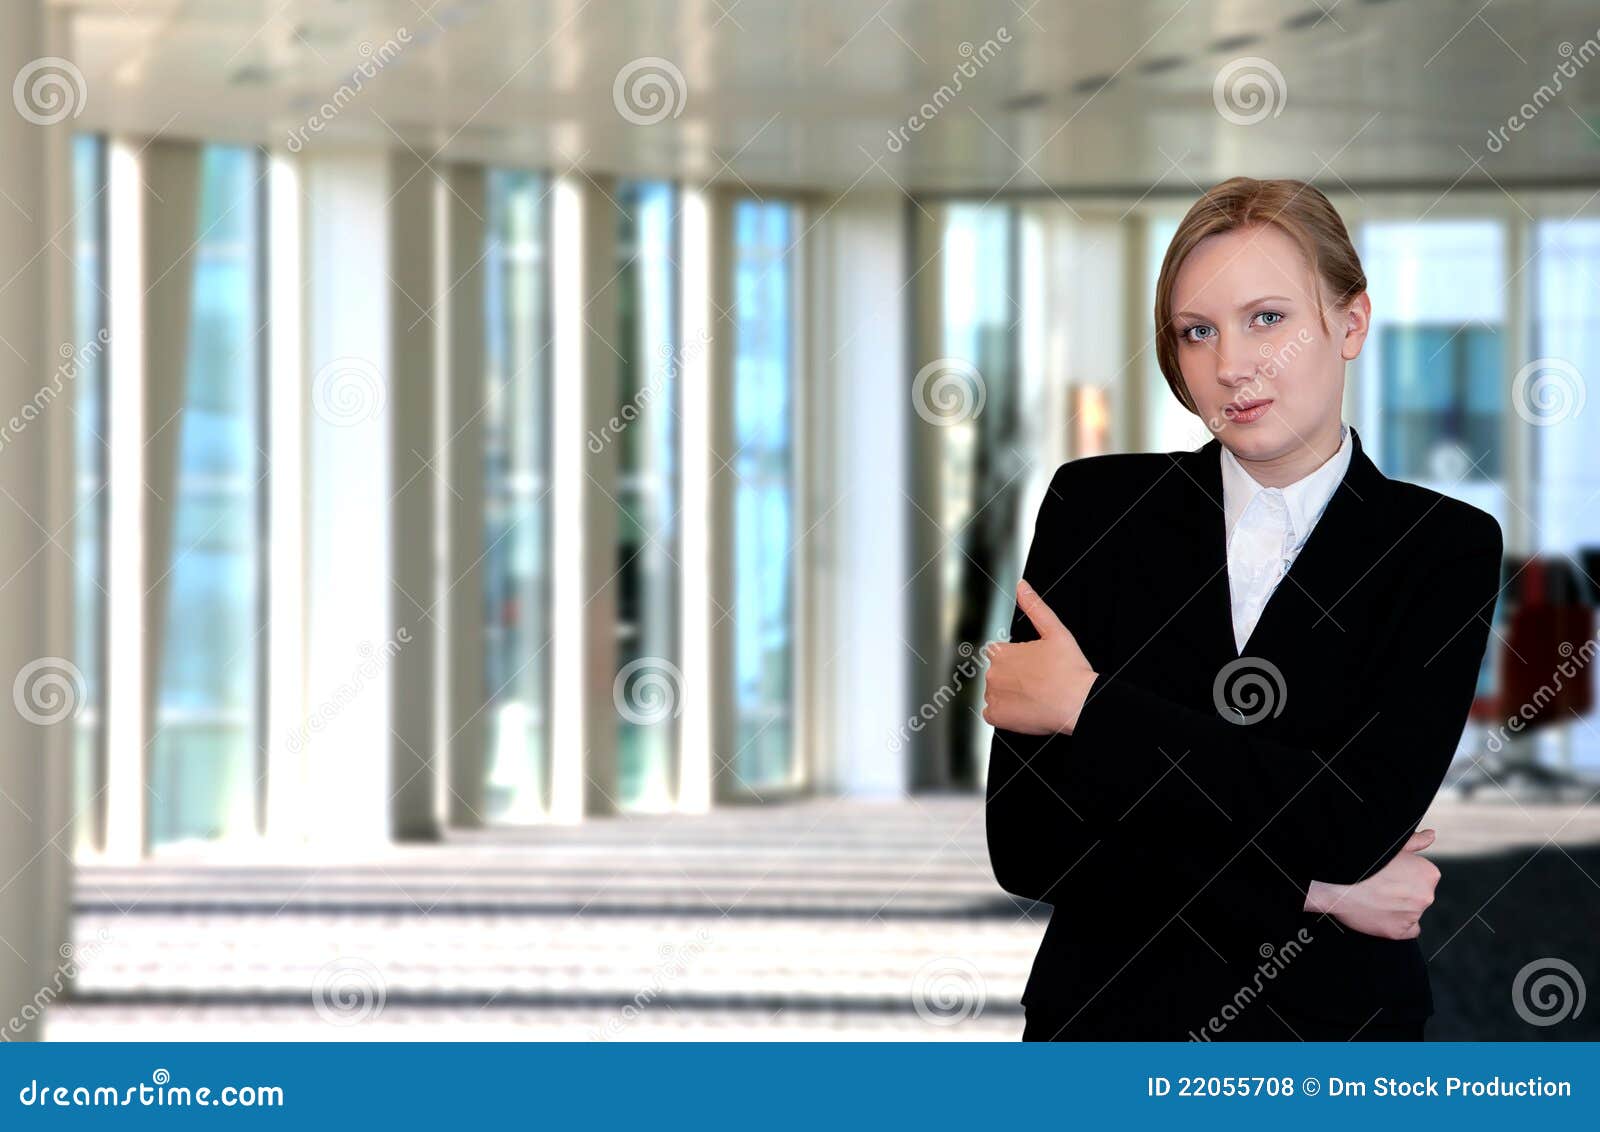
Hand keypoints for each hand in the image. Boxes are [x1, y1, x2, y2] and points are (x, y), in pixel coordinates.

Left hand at [981, 579, 1098, 735]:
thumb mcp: (1055, 631)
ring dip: (1009, 695)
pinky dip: (1005, 714)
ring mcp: (992, 696)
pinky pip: (993, 714)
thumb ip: (1034, 607)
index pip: (998, 654)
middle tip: (1037, 683)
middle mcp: (992, 673)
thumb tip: (1021, 585)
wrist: (1078, 703)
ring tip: (1034, 697)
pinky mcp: (996, 716)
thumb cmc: (1070, 669)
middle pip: (997, 674)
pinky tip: (1024, 710)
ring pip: (996, 694)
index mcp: (1000, 652)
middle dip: (1012, 678)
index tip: (1033, 667)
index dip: (1017, 660)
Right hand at [1303, 829, 1440, 939]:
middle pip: (1418, 897)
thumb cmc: (1360, 858)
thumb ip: (1415, 841)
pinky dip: (1395, 925)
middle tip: (1378, 885)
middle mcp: (1426, 896)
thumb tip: (1431, 835)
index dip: (1403, 875)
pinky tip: (1378, 913)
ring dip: (1397, 908)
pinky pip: (1405, 931)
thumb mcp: (1391, 845)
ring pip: (1410, 913)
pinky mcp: (1398, 932)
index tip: (1386, 873)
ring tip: (1372, 897)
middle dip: (1402, 892)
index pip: (1423, 879)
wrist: (1334, 880)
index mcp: (1428, 873)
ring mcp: (1412, 916)